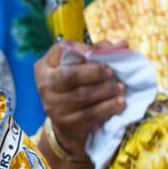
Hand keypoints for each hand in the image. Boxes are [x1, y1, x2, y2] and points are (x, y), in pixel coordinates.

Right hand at [34, 39, 128, 155]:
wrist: (68, 123)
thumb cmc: (76, 86)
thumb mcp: (82, 67)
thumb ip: (100, 52)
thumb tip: (123, 44)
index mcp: (45, 66)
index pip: (61, 50)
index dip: (82, 49)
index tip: (100, 54)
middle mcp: (44, 84)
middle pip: (69, 75)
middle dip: (94, 72)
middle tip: (111, 73)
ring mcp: (52, 105)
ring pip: (81, 96)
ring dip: (105, 91)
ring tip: (120, 88)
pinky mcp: (64, 122)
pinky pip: (89, 114)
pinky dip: (107, 108)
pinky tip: (119, 103)